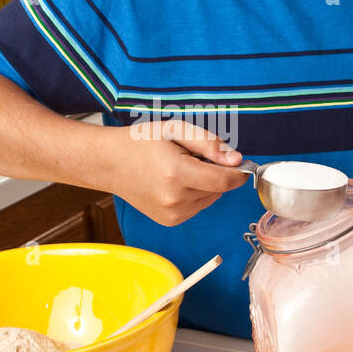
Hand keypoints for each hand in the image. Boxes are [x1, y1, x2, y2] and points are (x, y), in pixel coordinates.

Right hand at [109, 119, 246, 225]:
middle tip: (193, 158)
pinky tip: (174, 183)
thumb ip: (210, 144)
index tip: (242, 163)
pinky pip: (197, 207)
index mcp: (176, 174)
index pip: (224, 181)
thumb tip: (237, 160)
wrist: (110, 163)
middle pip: (218, 190)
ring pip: (209, 199)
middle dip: (215, 173)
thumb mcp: (176, 130)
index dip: (238, 173)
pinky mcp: (169, 221)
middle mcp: (174, 199)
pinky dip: (194, 195)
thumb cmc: (141, 142)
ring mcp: (171, 214)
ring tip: (179, 170)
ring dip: (204, 185)